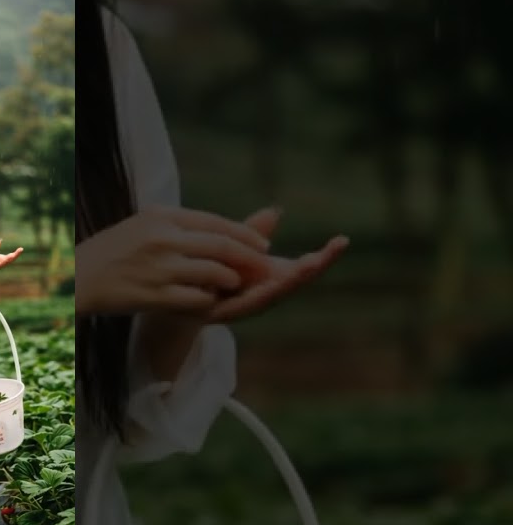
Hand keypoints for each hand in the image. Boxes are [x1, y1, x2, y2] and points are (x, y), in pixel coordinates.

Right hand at [76, 205, 272, 315]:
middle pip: (222, 246)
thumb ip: (178, 225)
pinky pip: (196, 298)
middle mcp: (162, 238)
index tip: (263, 244)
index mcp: (161, 216)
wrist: (76, 277)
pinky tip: (211, 301)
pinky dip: (209, 300)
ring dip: (231, 280)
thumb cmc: (111, 252)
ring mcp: (158, 267)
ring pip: (214, 273)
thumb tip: (218, 229)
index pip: (215, 223)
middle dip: (249, 258)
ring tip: (236, 285)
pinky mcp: (153, 294)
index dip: (245, 235)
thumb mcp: (142, 226)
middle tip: (265, 267)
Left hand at [205, 208, 347, 321]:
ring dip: (291, 281)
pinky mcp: (225, 314)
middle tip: (331, 252)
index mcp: (271, 277)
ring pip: (273, 294)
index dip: (324, 256)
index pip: (304, 266)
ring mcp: (248, 306)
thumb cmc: (214, 274)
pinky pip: (241, 304)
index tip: (343, 240)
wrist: (181, 301)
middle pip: (294, 282)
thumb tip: (275, 210)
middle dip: (312, 268)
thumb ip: (253, 235)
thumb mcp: (235, 249)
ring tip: (309, 265)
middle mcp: (265, 294)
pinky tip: (270, 286)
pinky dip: (258, 296)